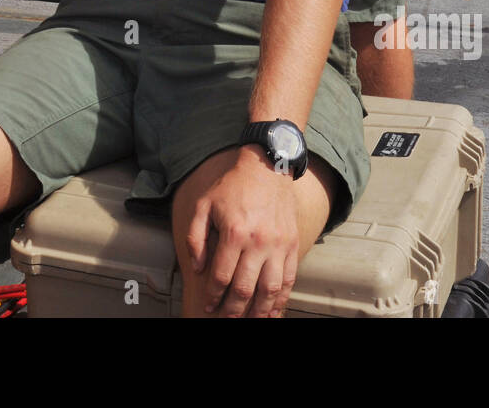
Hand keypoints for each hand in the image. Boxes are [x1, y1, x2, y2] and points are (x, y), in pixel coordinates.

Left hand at [186, 146, 299, 317]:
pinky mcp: (292, 245)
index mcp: (234, 232)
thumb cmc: (233, 186)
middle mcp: (258, 242)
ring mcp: (278, 245)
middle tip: (226, 319)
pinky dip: (282, 299)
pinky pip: (289, 279)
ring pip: (269, 290)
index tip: (208, 305)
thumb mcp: (204, 204)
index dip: (213, 295)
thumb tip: (198, 268)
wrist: (267, 167)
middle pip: (245, 288)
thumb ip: (196, 237)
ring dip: (259, 311)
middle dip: (233, 310)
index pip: (222, 276)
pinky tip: (274, 310)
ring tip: (251, 321)